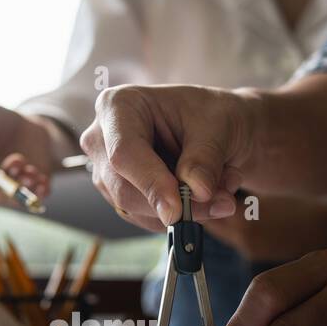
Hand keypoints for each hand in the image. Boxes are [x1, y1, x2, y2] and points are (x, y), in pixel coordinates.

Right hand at [0, 105, 53, 206]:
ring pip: (16, 196)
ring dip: (24, 185)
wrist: (20, 124)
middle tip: (15, 160)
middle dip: (5, 181)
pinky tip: (42, 181)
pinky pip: (36, 196)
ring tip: (30, 168)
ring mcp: (10, 190)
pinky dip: (40, 191)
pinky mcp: (30, 189)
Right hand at [79, 84, 256, 231]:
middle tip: (222, 202)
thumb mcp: (217, 126)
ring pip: (137, 210)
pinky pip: (148, 219)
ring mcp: (108, 172)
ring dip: (186, 211)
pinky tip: (205, 195)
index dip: (150, 183)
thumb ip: (204, 158)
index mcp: (118, 106)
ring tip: (223, 188)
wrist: (216, 129)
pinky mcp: (121, 196)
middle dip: (176, 204)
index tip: (178, 209)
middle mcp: (102, 140)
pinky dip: (182, 215)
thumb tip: (197, 192)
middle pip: (125, 189)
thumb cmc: (211, 115)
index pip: (123, 153)